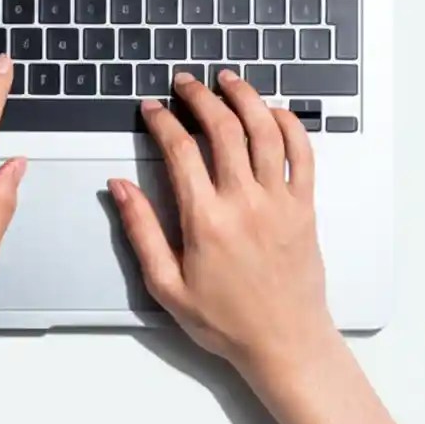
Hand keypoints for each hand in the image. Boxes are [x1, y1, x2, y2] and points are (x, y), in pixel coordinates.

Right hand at [108, 70, 337, 377]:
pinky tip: (273, 112)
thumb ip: (141, 231)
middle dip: (200, 97)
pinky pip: (302, 153)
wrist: (284, 342)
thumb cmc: (225, 320)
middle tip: (185, 83)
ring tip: (227, 81)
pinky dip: (289, 124)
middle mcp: (244, 203)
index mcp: (206, 221)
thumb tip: (120, 188)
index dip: (162, 121)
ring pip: (265, 131)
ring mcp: (279, 202)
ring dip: (245, 98)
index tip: (152, 108)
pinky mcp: (304, 207)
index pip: (180, 151)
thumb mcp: (166, 285)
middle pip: (223, 129)